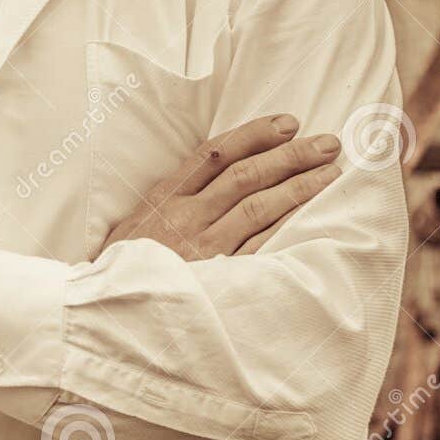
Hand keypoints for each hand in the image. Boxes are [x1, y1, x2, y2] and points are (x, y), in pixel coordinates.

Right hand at [101, 114, 341, 260]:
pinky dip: (287, 225)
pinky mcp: (219, 276)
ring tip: (331, 172)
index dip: (254, 135)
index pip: (214, 154)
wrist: (108, 316)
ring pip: (258, 205)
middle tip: (327, 142)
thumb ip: (167, 202)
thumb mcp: (131, 227)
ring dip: (298, 186)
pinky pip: (260, 245)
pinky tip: (312, 214)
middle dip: (289, 155)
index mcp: (163, 198)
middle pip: (244, 175)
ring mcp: (203, 246)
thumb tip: (207, 178)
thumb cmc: (121, 271)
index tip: (287, 123)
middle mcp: (185, 216)